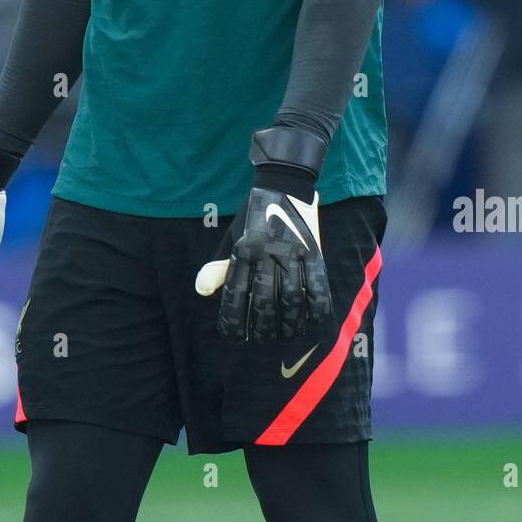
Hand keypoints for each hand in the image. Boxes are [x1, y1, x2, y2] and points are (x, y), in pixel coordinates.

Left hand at [196, 182, 331, 343]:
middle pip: (265, 303)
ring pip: (293, 299)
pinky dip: (318, 308)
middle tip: (263, 338)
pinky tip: (313, 320)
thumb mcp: (231, 239)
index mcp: (243, 251)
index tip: (235, 337)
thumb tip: (202, 292)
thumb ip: (220, 267)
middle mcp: (266, 253)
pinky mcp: (314, 251)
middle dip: (263, 329)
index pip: (236, 295)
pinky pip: (319, 286)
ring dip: (290, 324)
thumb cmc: (252, 218)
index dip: (233, 321)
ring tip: (287, 334)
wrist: (283, 183)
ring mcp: (292, 252)